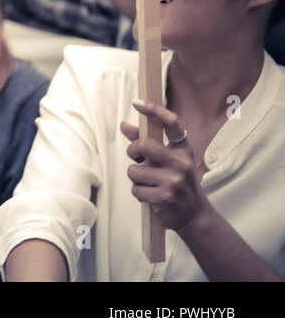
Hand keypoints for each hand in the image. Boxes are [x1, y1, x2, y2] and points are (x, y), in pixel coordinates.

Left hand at [121, 100, 210, 231]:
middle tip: (138, 159)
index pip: (172, 124)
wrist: (194, 215)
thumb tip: (124, 126)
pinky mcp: (165, 197)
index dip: (154, 110)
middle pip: (143, 145)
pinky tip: (153, 196)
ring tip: (151, 184)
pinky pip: (136, 189)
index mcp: (183, 150)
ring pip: (134, 171)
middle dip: (133, 152)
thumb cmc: (177, 182)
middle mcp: (181, 163)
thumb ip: (147, 142)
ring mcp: (174, 180)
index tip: (137, 102)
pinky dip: (139, 193)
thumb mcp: (168, 161)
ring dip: (136, 179)